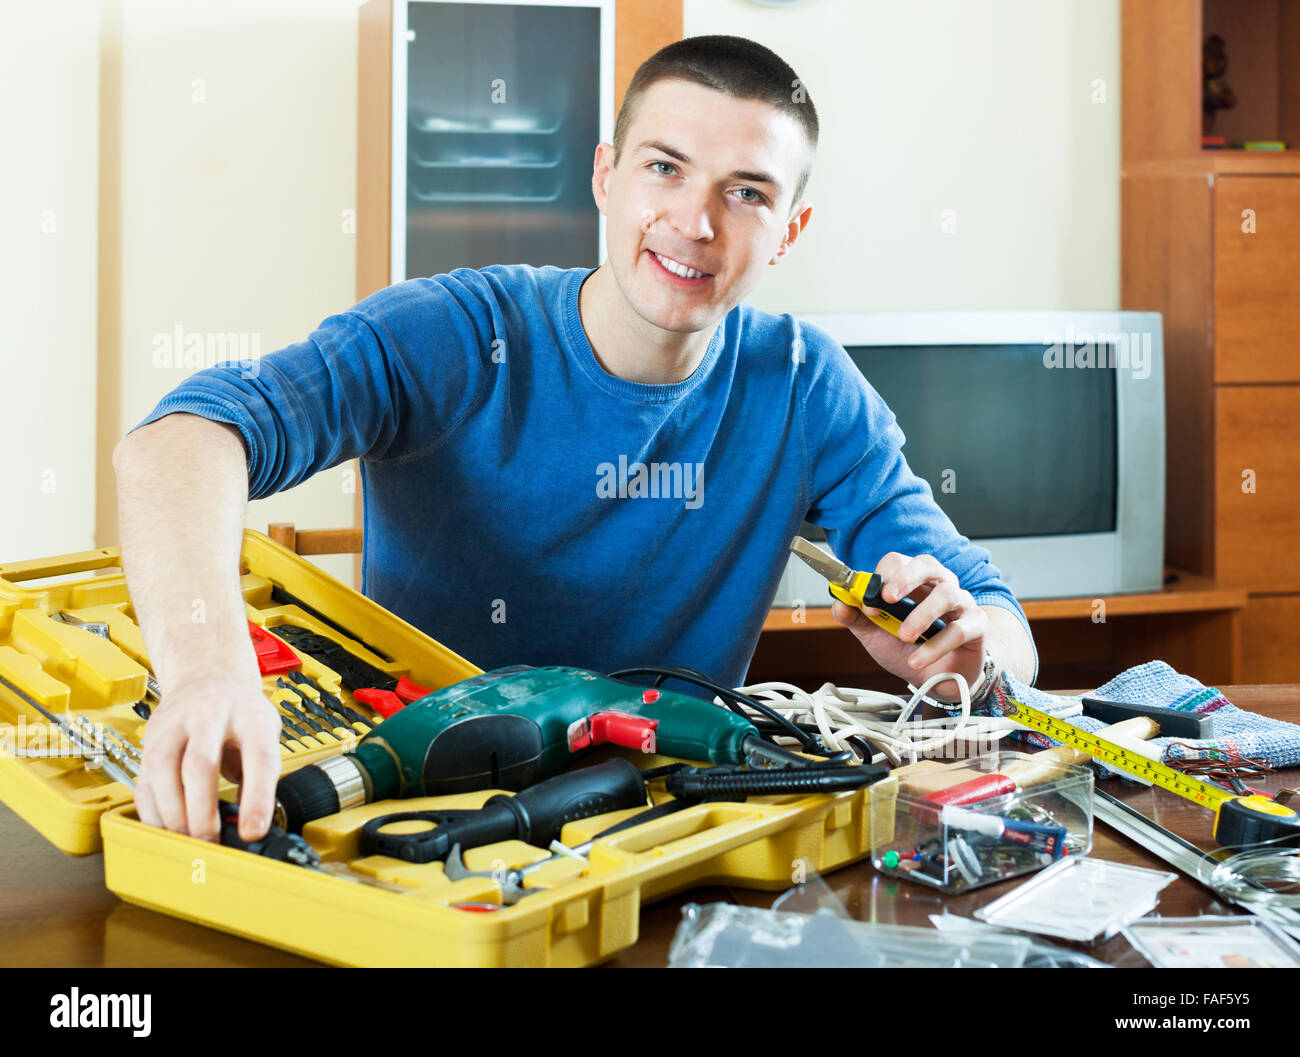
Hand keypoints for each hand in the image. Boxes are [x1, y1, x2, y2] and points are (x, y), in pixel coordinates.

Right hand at [133, 672, 282, 842]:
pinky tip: (165, 827)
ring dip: (172, 813)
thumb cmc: (241, 712)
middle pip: (200, 765)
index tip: (253, 833)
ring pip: (163, 770)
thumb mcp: (265, 732)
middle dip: (202, 812)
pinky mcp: (150, 737)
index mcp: (250, 714)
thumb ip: (259, 773)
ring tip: (187, 838)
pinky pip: (144, 778)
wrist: (207, 674)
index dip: (257, 799)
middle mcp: (210, 714)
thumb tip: (249, 825)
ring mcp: (175, 723)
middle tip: (210, 841)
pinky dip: (152, 810)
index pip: (258, 757)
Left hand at [831, 551, 987, 700]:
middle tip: (888, 599)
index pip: (898, 561)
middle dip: (905, 578)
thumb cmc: (908, 648)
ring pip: (947, 594)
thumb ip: (856, 617)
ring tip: (904, 636)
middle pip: (927, 565)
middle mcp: (939, 585)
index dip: (881, 577)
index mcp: (912, 581)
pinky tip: (917, 659)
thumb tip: (840, 601)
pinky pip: (960, 629)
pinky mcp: (977, 626)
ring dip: (921, 615)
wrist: (936, 679)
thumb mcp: (874, 634)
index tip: (868, 600)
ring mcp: (961, 603)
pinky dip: (935, 646)